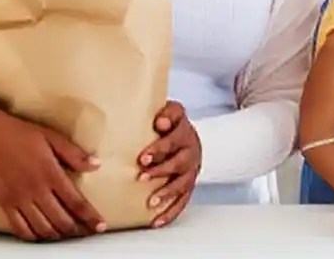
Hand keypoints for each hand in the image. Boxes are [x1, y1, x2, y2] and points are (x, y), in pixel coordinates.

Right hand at [0, 99, 104, 241]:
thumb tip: (96, 165)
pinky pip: (20, 228)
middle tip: (87, 232)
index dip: (90, 217)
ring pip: (43, 228)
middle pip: (61, 220)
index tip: (100, 226)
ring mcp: (18, 199)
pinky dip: (34, 236)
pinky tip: (43, 235)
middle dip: (78, 230)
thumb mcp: (52, 137)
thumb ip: (75, 154)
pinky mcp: (3, 204)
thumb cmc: (19, 133)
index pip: (76, 202)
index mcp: (50, 173)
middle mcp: (35, 190)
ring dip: (58, 235)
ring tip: (69, 234)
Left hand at [138, 101, 201, 227]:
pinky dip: (171, 212)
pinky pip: (182, 201)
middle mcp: (191, 150)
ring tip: (151, 202)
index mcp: (183, 131)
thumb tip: (159, 121)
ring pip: (182, 183)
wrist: (185, 136)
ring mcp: (192, 169)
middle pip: (179, 162)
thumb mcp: (168, 112)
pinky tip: (156, 221)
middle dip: (161, 171)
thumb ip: (164, 113)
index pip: (174, 137)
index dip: (160, 147)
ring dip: (167, 192)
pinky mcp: (189, 185)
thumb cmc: (168, 125)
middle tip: (141, 177)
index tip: (143, 157)